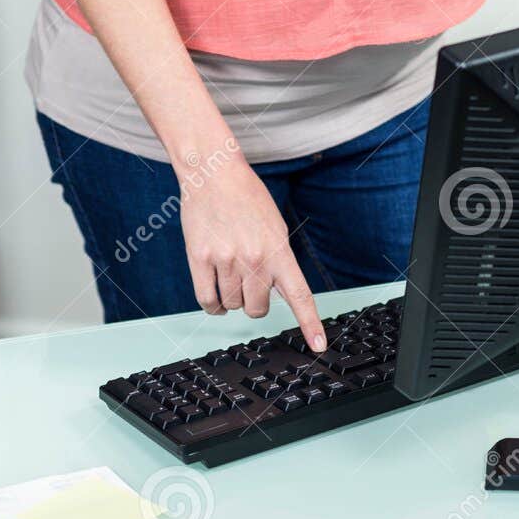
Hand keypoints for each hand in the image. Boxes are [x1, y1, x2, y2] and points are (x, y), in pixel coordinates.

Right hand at [179, 152, 327, 350]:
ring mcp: (226, 259)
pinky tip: (216, 295)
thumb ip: (279, 259)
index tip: (318, 345)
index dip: (310, 323)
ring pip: (232, 305)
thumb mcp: (275, 226)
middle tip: (250, 280)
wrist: (214, 173)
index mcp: (278, 250)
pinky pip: (208, 301)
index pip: (299, 295)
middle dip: (256, 302)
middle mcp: (254, 258)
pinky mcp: (200, 259)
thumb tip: (278, 291)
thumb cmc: (246, 197)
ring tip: (231, 273)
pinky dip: (213, 305)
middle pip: (258, 309)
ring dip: (232, 298)